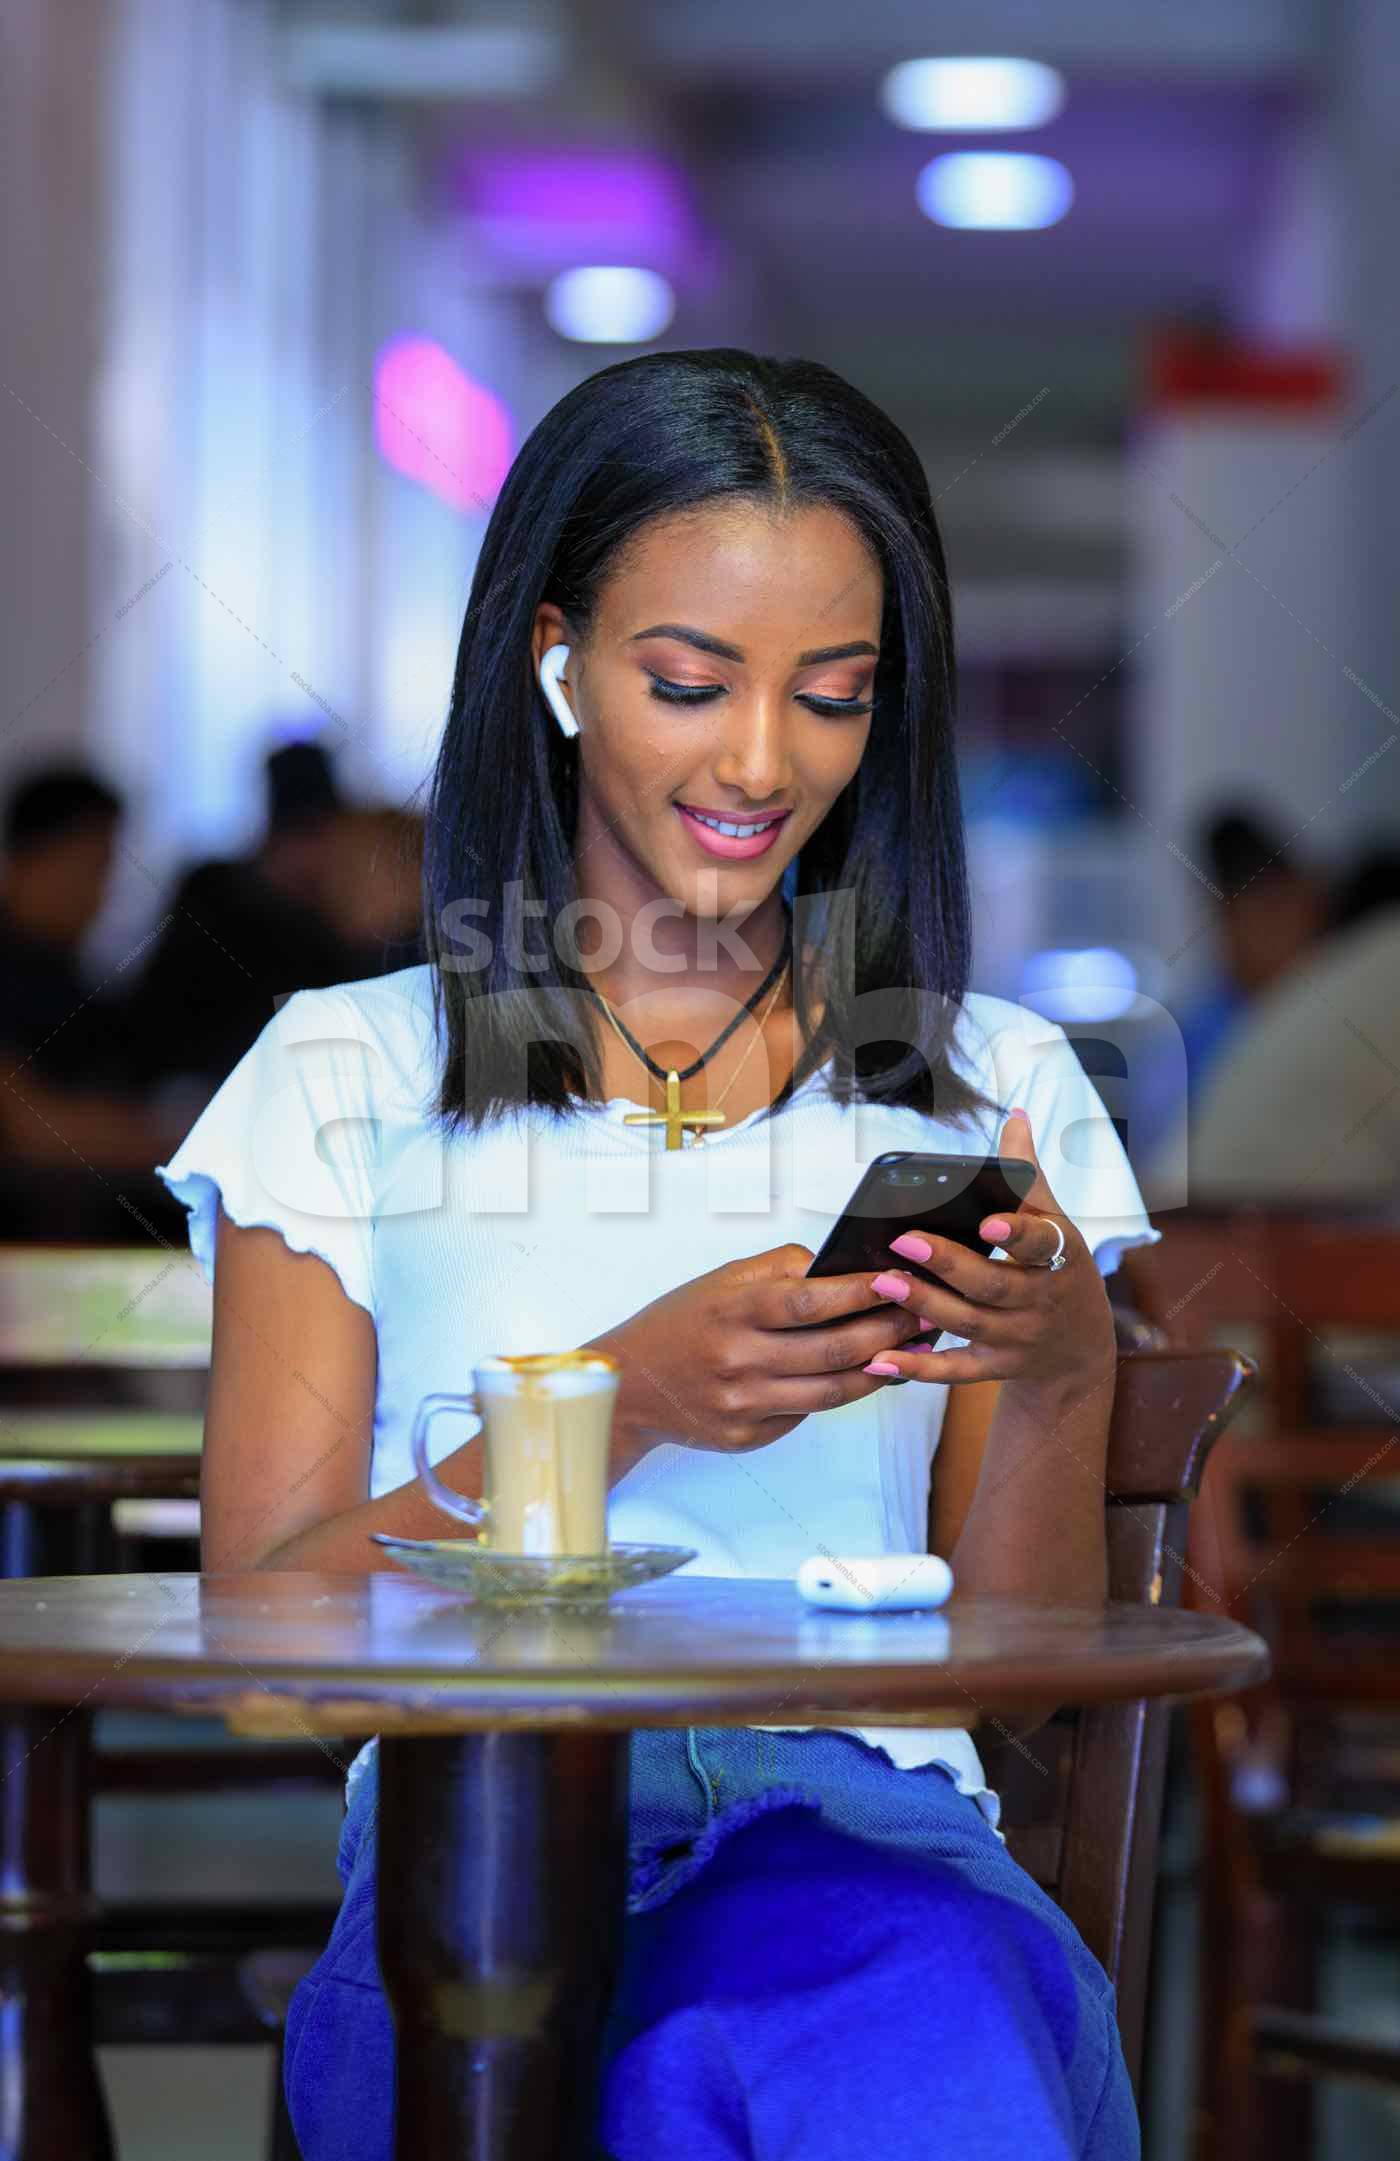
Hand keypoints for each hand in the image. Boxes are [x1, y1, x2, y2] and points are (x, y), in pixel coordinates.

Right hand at [586, 1243, 933, 1461]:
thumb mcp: (722, 1280)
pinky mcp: (748, 1436)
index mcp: (732, 1311)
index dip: (861, 1293)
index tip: (899, 1281)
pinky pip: (808, 1413)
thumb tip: (842, 1268)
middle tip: (925, 1314)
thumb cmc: (682, 1323)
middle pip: (833, 1350)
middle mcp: (738, 1360)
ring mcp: (744, 1404)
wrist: (631, 1386)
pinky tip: (869, 1374)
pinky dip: (843, 1393)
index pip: (810, 1301)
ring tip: (911, 1348)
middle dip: (889, 1331)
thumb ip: (780, 1269)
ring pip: (833, 1391)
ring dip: (881, 1369)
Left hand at [859, 1106, 1116, 1391]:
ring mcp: (1017, 1338)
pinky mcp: (993, 1367)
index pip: (1040, 1242)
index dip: (1017, 1234)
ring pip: (967, 1323)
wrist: (1078, 1349)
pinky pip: (955, 1371)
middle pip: (991, 1284)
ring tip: (882, 1282)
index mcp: (1058, 1255)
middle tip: (902, 1242)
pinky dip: (917, 1367)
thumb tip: (1016, 1115)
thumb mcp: (1055, 1220)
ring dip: (924, 1304)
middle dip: (947, 1264)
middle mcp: (1039, 1300)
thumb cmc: (1056, 1267)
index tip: (989, 1221)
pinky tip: (880, 1358)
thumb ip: (1028, 1172)